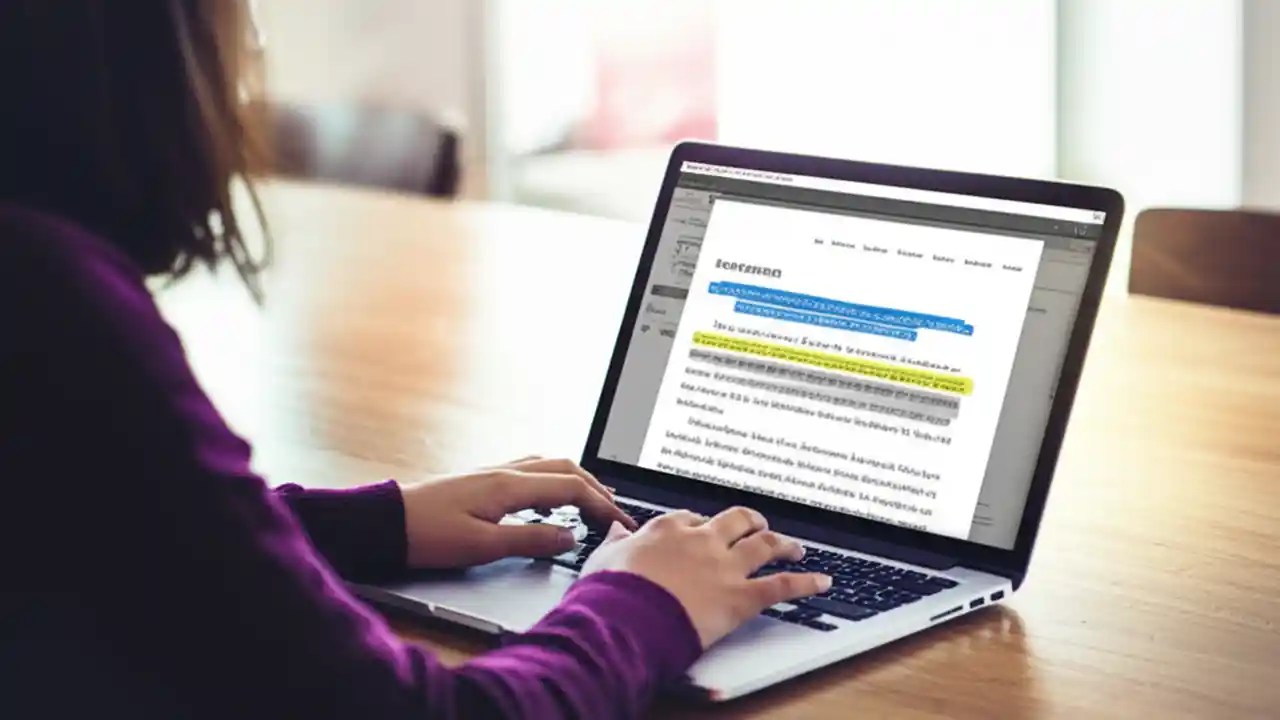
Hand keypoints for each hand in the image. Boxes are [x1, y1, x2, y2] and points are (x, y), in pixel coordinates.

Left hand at [400, 457, 636, 568]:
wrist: (385, 523)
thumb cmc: (427, 535)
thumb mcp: (482, 547)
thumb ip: (530, 540)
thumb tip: (569, 536)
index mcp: (509, 486)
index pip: (571, 487)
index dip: (601, 505)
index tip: (619, 524)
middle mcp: (504, 472)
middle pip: (565, 469)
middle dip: (596, 488)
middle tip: (614, 512)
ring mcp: (492, 473)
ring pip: (548, 466)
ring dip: (575, 480)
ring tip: (592, 500)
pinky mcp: (481, 480)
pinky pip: (530, 471)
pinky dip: (552, 481)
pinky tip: (549, 499)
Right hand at [581, 507, 831, 648]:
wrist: (623, 620)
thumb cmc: (610, 593)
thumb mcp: (603, 559)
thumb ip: (615, 542)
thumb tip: (616, 531)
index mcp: (667, 530)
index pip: (692, 518)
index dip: (702, 525)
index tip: (704, 530)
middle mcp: (701, 541)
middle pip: (735, 520)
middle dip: (751, 521)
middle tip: (758, 525)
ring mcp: (723, 566)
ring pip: (764, 544)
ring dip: (783, 544)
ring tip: (795, 546)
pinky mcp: (740, 596)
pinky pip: (782, 585)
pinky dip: (806, 582)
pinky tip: (822, 581)